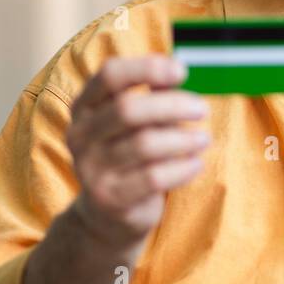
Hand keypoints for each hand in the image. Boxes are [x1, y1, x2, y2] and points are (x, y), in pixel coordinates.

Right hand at [67, 55, 209, 246]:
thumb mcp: (135, 123)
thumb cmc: (129, 155)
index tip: (181, 71)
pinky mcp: (110, 198)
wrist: (108, 215)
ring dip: (183, 139)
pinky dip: (182, 168)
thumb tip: (177, 70)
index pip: (110, 75)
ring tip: (203, 139)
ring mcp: (91, 168)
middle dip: (172, 105)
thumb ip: (152, 96)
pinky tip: (195, 164)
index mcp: (84, 107)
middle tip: (202, 109)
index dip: (147, 68)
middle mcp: (80, 136)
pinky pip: (154, 177)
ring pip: (145, 144)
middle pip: (128, 110)